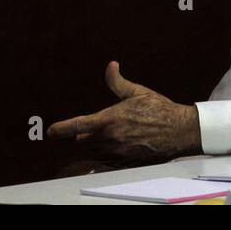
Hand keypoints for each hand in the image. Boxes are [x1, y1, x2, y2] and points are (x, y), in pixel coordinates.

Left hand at [48, 61, 200, 164]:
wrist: (179, 131)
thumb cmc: (159, 110)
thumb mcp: (138, 92)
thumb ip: (118, 82)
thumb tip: (111, 66)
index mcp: (109, 119)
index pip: (77, 125)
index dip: (60, 129)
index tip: (51, 131)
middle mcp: (109, 139)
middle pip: (82, 142)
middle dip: (84, 135)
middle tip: (94, 128)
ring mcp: (116, 153)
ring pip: (92, 153)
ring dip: (94, 146)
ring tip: (108, 136)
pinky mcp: (124, 163)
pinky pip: (106, 161)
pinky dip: (106, 155)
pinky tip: (119, 145)